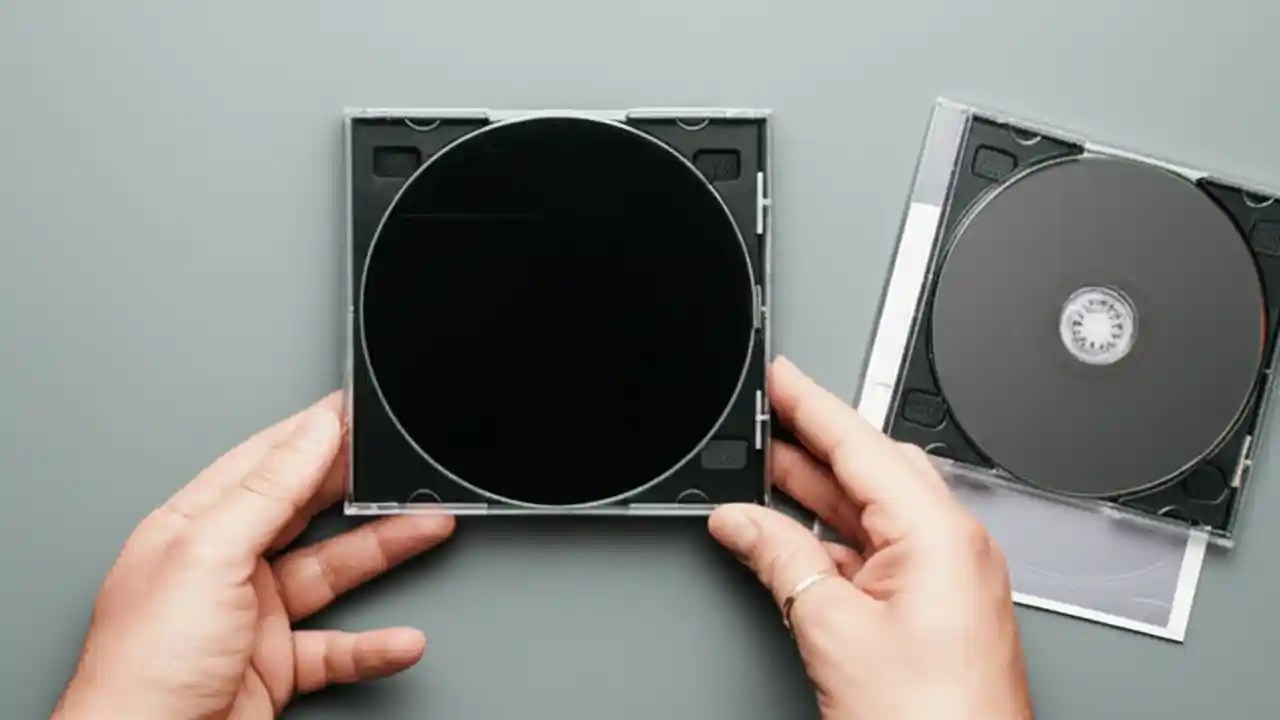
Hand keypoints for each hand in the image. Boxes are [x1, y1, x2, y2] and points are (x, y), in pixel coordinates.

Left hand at [52, 393, 455, 718]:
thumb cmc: (144, 667)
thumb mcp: (209, 555)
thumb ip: (268, 491)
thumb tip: (312, 433)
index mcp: (192, 528)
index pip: (262, 463)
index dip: (310, 433)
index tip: (355, 410)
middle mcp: (222, 567)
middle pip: (304, 510)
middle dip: (356, 484)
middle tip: (403, 459)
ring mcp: (251, 617)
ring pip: (331, 571)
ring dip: (383, 551)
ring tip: (429, 526)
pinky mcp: (274, 666)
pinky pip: (338, 646)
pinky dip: (375, 644)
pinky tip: (402, 639)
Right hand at [708, 358, 1031, 719]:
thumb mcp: (832, 628)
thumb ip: (781, 560)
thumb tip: (741, 522)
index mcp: (940, 535)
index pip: (863, 445)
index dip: (813, 405)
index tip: (782, 377)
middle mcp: (954, 547)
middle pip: (871, 470)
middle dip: (813, 444)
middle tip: (766, 420)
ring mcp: (947, 578)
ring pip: (872, 510)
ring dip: (818, 493)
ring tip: (765, 471)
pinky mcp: (935, 607)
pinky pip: (877, 550)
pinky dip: (831, 538)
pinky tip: (789, 536)